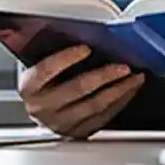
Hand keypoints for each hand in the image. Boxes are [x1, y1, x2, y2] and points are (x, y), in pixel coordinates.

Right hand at [18, 45, 145, 139]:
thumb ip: (52, 49)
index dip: (66, 58)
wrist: (41, 109)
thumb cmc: (44, 81)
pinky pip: (104, 117)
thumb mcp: (40, 63)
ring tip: (134, 77)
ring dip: (119, 90)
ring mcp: (61, 124)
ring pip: (94, 106)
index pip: (46, 70)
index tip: (85, 48)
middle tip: (123, 66)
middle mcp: (43, 108)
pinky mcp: (79, 133)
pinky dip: (120, 102)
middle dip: (103, 76)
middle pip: (76, 89)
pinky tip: (129, 90)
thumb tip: (79, 31)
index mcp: (30, 87)